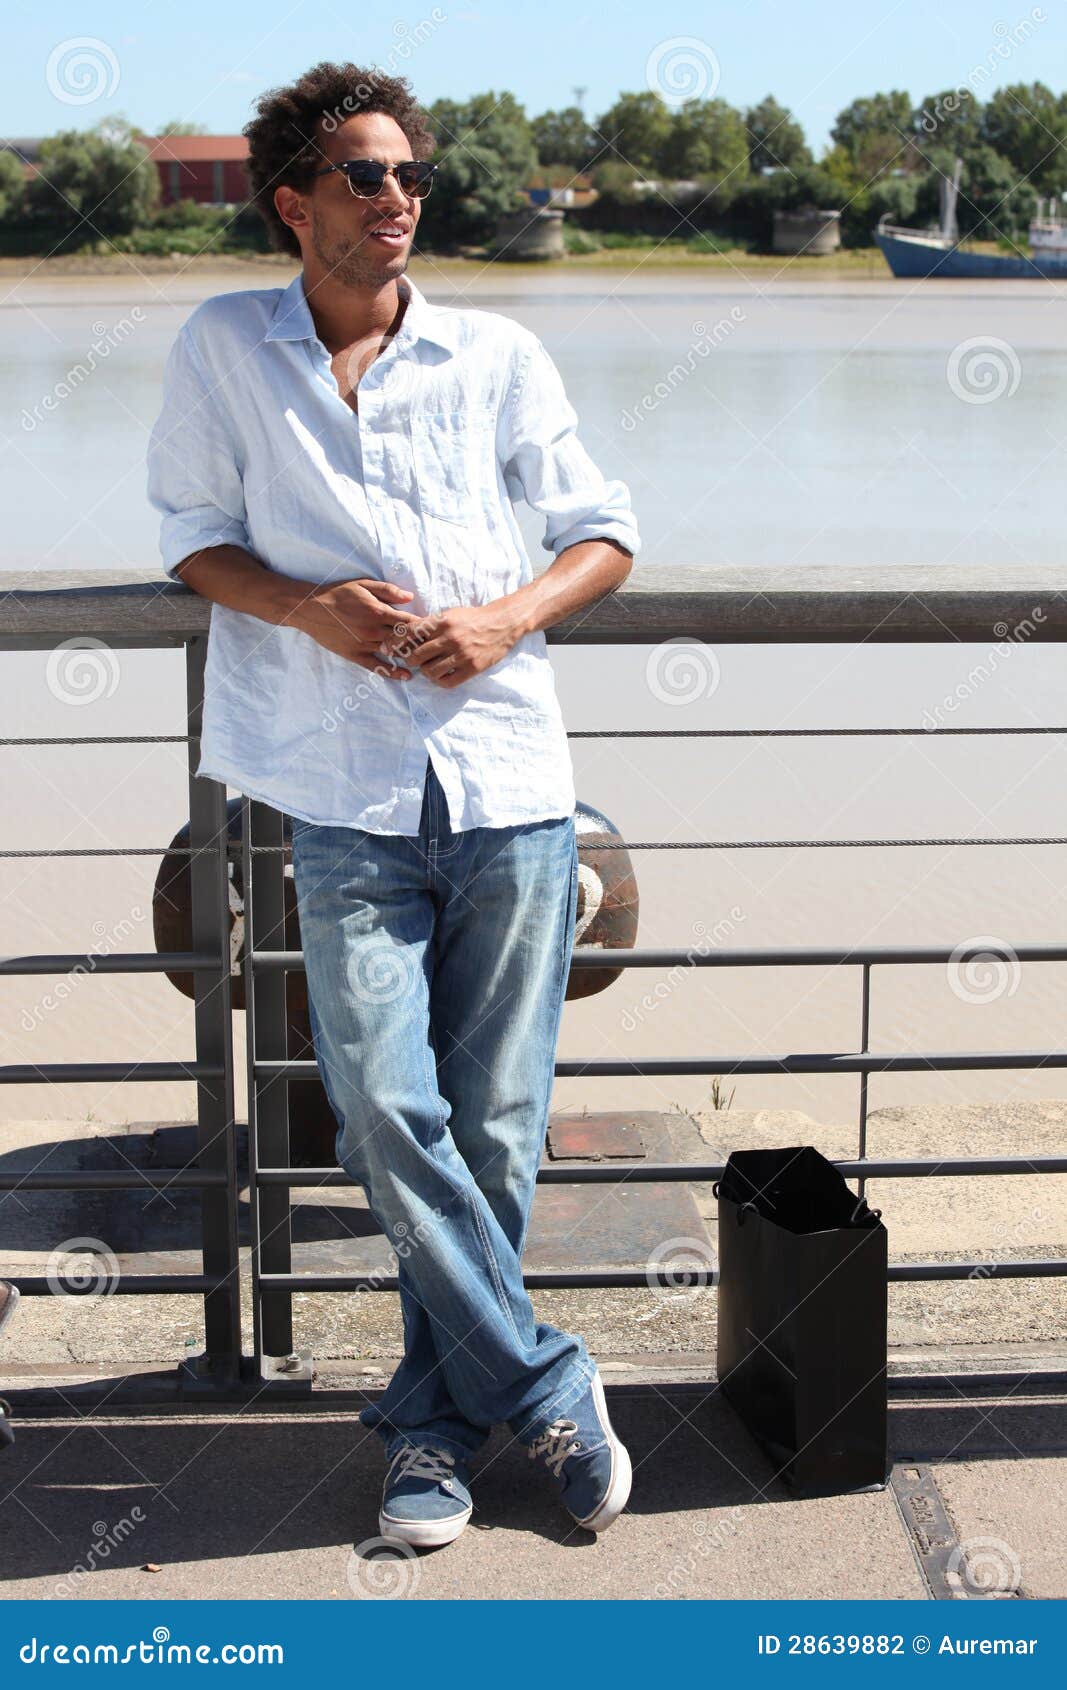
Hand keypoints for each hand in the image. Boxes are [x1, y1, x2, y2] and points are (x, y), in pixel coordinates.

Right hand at [287, 577, 423, 679]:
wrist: (311, 609)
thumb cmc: (338, 594)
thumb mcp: (363, 585)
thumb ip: (388, 591)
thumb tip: (410, 597)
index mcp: (378, 611)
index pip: (409, 621)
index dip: (423, 626)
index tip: (433, 629)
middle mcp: (374, 630)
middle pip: (405, 640)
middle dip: (420, 643)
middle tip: (433, 646)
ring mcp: (364, 645)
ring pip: (393, 653)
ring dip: (409, 657)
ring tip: (425, 660)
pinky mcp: (355, 655)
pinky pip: (376, 667)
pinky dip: (392, 672)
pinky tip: (405, 676)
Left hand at [398, 602, 524, 687]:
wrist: (502, 623)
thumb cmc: (472, 618)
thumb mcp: (450, 614)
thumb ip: (430, 624)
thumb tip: (405, 634)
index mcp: (442, 622)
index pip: (410, 633)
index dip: (394, 642)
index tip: (386, 648)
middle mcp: (450, 638)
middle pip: (417, 655)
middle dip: (410, 659)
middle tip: (412, 660)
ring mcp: (462, 654)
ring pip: (430, 671)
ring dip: (425, 671)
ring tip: (428, 667)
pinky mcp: (472, 667)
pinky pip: (447, 681)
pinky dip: (439, 681)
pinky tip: (440, 675)